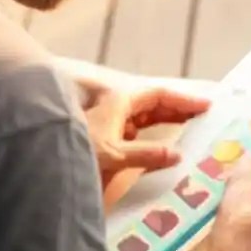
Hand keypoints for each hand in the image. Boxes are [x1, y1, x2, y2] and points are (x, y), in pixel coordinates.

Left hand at [82, 85, 208, 186]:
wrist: (43, 154)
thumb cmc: (77, 147)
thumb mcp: (114, 154)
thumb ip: (146, 155)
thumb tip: (177, 155)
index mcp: (121, 100)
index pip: (160, 95)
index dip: (184, 100)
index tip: (206, 105)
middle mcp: (117, 104)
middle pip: (154, 103)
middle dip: (178, 109)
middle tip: (204, 117)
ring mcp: (110, 117)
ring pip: (145, 115)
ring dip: (167, 121)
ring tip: (190, 128)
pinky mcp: (105, 132)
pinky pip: (136, 129)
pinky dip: (152, 134)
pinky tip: (161, 145)